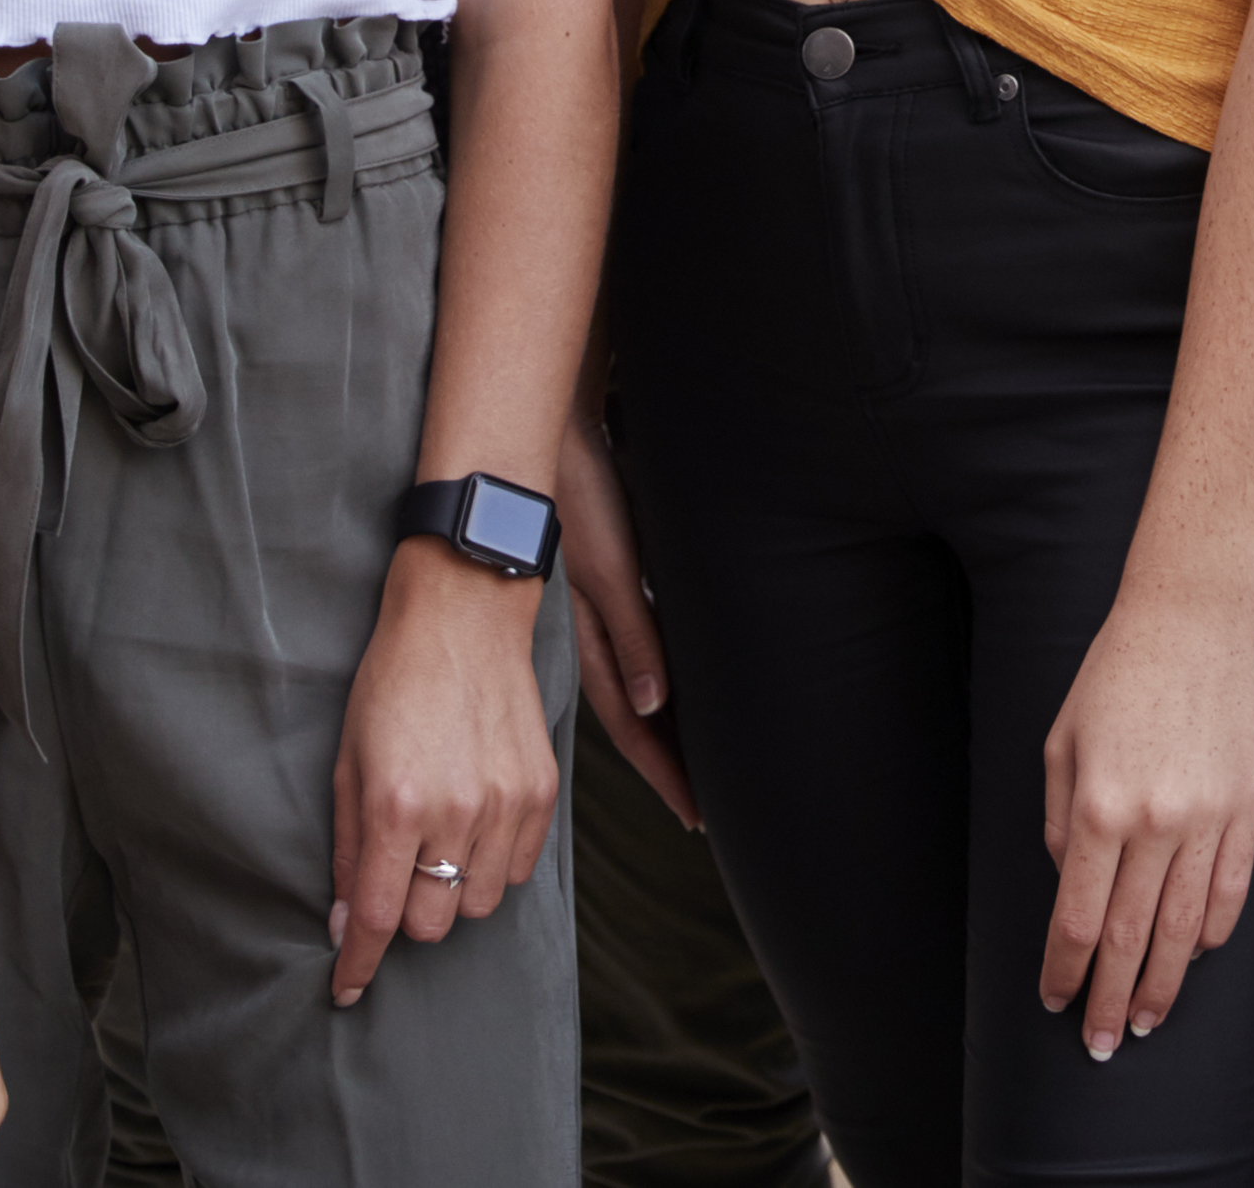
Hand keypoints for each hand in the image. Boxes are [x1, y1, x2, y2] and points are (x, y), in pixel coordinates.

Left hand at [327, 542, 559, 1001]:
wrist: (464, 612)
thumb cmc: (393, 683)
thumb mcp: (348, 763)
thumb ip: (350, 848)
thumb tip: (350, 924)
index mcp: (397, 804)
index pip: (379, 918)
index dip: (360, 965)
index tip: (348, 990)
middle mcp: (457, 810)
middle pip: (433, 924)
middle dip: (406, 915)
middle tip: (396, 875)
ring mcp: (506, 802)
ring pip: (480, 905)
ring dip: (453, 893)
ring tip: (439, 845)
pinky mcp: (542, 790)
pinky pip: (519, 870)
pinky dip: (493, 866)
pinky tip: (475, 826)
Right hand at [560, 408, 696, 831]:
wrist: (554, 439)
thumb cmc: (586, 498)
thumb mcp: (612, 569)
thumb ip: (633, 633)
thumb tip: (653, 706)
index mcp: (599, 635)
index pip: (634, 724)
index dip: (663, 770)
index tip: (693, 813)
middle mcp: (601, 631)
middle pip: (635, 716)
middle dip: (666, 764)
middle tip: (698, 808)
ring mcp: (601, 609)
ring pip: (635, 686)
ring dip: (662, 729)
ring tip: (690, 764)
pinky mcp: (608, 581)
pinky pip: (633, 648)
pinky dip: (652, 681)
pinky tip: (669, 690)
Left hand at [1035, 584, 1253, 1059]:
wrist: (1194, 618)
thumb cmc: (1117, 674)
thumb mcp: (1062, 742)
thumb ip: (1060, 822)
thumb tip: (1071, 883)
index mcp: (1101, 806)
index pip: (1079, 918)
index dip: (1065, 969)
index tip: (1055, 1000)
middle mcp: (1156, 822)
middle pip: (1132, 938)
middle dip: (1112, 999)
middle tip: (1101, 1044)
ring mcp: (1210, 817)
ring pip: (1185, 928)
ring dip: (1165, 984)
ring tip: (1148, 1021)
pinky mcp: (1250, 806)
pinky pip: (1232, 889)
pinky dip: (1213, 933)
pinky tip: (1195, 958)